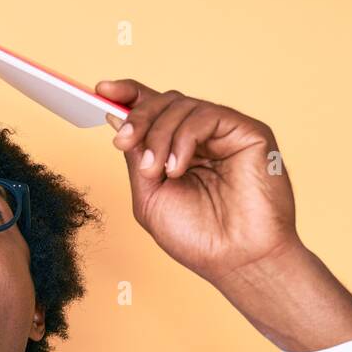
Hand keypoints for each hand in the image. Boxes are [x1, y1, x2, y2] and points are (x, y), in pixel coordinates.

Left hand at [96, 79, 298, 287]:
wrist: (237, 261)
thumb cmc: (198, 238)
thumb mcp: (149, 196)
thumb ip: (136, 157)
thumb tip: (116, 117)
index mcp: (179, 151)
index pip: (154, 110)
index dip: (129, 95)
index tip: (102, 90)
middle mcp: (202, 139)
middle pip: (164, 102)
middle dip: (138, 118)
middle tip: (124, 142)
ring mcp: (226, 134)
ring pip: (182, 106)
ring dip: (158, 135)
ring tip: (157, 171)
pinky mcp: (248, 132)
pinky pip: (207, 115)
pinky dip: (184, 138)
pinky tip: (178, 167)